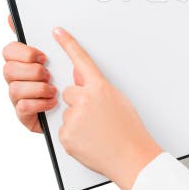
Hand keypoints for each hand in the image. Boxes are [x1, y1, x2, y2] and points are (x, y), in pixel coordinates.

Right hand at [2, 14, 57, 132]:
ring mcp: (19, 97)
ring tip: (53, 89)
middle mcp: (18, 79)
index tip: (42, 56)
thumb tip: (15, 17)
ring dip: (38, 88)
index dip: (24, 52)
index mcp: (25, 62)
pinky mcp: (24, 114)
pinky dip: (40, 103)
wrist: (83, 110)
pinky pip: (22, 106)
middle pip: (8, 69)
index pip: (9, 50)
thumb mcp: (63, 57)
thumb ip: (44, 37)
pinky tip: (51, 101)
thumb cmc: (68, 81)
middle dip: (32, 71)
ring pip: (14, 88)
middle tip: (48, 74)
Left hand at [53, 26, 162, 189]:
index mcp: (100, 88)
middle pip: (68, 92)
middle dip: (77, 103)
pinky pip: (63, 130)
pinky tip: (88, 141)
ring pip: (66, 113)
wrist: (131, 157)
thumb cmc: (129, 131)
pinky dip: (73, 136)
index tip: (57, 32)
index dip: (68, 44)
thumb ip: (97, 88)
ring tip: (95, 133)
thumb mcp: (118, 101)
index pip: (81, 60)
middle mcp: (84, 99)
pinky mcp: (65, 134)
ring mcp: (73, 117)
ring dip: (76, 121)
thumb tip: (79, 79)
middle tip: (95, 118)